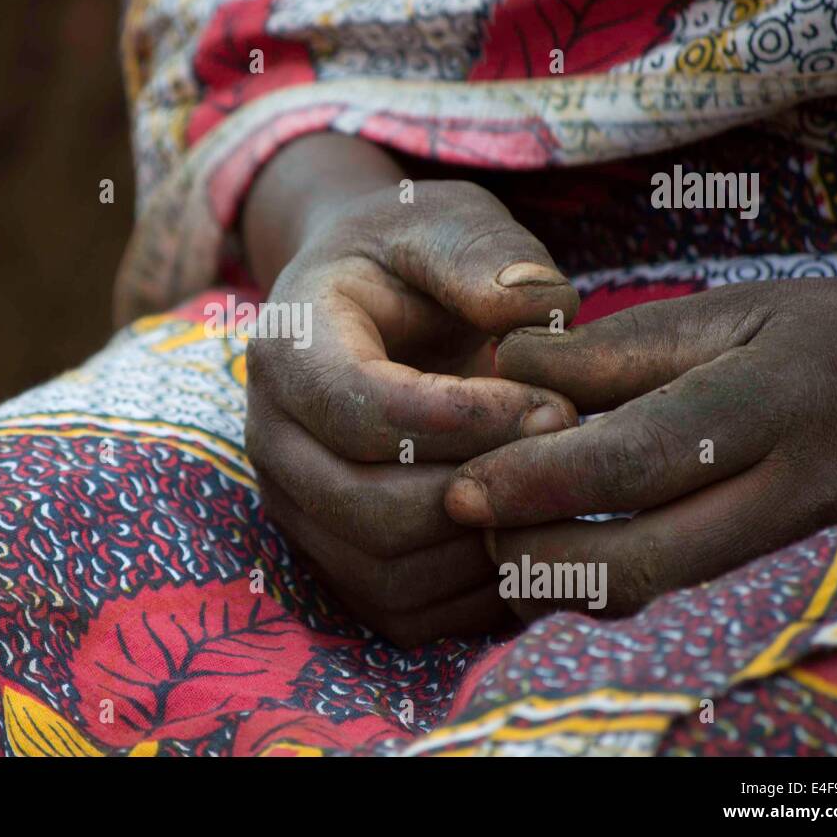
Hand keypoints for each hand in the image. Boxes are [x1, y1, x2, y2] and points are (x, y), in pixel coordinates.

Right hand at [242, 135, 579, 645]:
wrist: (363, 304)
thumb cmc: (409, 259)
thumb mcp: (443, 222)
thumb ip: (483, 252)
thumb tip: (528, 307)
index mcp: (288, 348)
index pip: (365, 412)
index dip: (470, 421)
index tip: (556, 404)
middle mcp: (273, 440)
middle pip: (367, 509)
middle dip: (481, 489)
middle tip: (564, 451)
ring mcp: (295, 507)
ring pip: (383, 573)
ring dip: (482, 546)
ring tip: (552, 493)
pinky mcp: (331, 556)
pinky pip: (399, 614)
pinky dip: (470, 594)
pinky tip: (527, 535)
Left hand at [445, 277, 836, 620]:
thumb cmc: (814, 334)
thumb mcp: (725, 312)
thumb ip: (614, 348)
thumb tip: (506, 364)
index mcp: (767, 404)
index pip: (638, 460)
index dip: (539, 482)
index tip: (462, 488)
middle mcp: (775, 490)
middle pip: (637, 562)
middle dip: (531, 556)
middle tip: (463, 512)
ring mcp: (766, 538)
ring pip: (643, 591)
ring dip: (549, 577)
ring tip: (491, 524)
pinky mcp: (743, 560)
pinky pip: (653, 588)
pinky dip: (581, 581)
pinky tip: (537, 539)